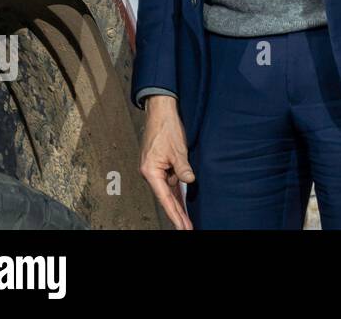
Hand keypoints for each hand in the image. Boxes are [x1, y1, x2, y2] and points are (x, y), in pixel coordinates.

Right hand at [139, 96, 193, 229]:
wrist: (160, 112)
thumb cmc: (166, 128)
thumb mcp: (178, 149)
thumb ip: (183, 168)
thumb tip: (189, 181)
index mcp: (151, 171)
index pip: (165, 198)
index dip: (175, 214)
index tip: (182, 226)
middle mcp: (150, 173)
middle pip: (166, 198)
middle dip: (177, 214)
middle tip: (187, 228)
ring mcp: (155, 169)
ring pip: (169, 190)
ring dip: (178, 203)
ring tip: (187, 220)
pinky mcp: (160, 164)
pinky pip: (170, 181)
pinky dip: (177, 190)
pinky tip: (183, 202)